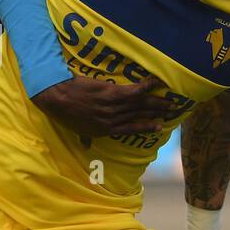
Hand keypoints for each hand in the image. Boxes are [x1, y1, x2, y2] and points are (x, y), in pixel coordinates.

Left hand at [32, 75, 171, 137]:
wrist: (58, 98)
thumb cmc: (65, 114)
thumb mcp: (76, 129)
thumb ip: (85, 138)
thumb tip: (86, 147)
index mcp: (105, 130)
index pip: (130, 129)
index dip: (145, 127)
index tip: (158, 126)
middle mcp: (112, 120)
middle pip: (138, 115)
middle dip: (156, 113)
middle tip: (171, 111)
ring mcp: (112, 106)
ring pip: (139, 104)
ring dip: (156, 102)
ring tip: (169, 101)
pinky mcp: (111, 93)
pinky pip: (132, 91)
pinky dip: (145, 87)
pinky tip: (155, 82)